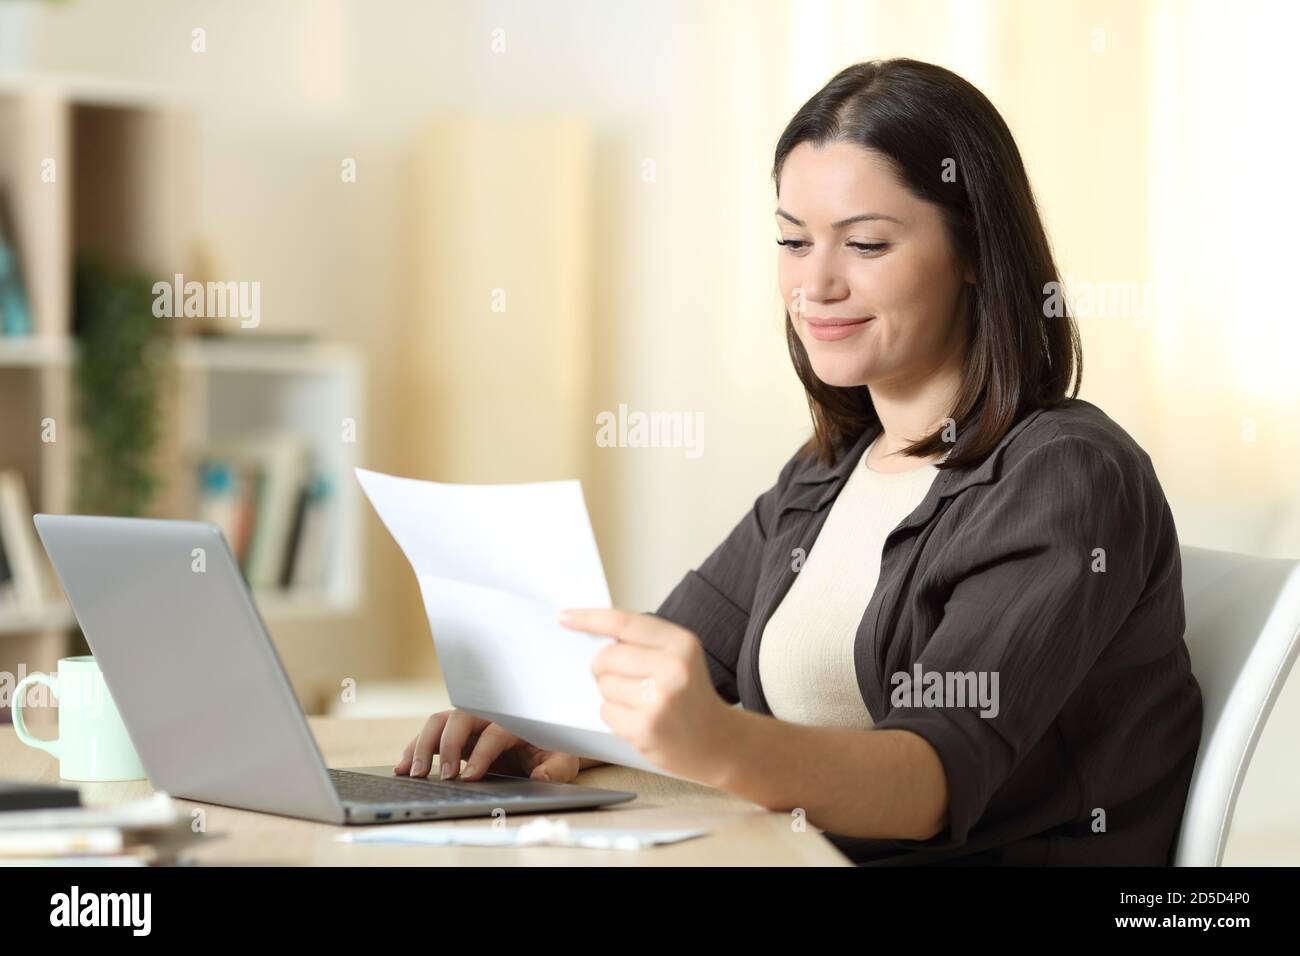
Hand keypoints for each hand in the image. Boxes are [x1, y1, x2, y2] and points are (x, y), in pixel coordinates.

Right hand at [393, 709, 580, 782]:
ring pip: (440, 722)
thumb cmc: (553, 750)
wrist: (544, 742)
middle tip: (442, 777)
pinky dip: (414, 748)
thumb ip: (556, 768)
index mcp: (514, 720)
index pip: (493, 732)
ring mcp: (469, 723)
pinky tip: (403, 767)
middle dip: (448, 746)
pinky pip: (431, 734)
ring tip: (413, 773)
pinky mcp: (456, 733)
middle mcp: (488, 715)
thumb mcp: (563, 759)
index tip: (470, 777)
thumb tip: (541, 776)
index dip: (481, 754)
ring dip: (423, 744)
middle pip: (460, 718)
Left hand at [558, 607, 734, 783]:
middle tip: (625, 679)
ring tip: (641, 702)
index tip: (564, 617)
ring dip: (613, 694)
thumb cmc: (690, 696)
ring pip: (604, 684)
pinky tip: (640, 719)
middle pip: (606, 657)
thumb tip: (593, 633)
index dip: (589, 618)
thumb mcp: (679, 657)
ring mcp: (660, 700)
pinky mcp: (646, 728)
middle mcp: (674, 668)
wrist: (717, 742)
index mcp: (682, 643)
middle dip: (603, 667)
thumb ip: (643, 642)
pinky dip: (616, 715)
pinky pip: (606, 710)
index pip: (624, 622)